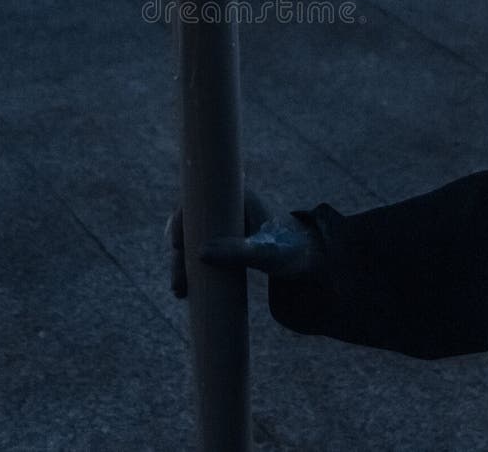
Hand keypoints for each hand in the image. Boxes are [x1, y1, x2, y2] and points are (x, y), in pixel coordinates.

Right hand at [169, 192, 323, 297]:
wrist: (312, 261)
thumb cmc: (291, 249)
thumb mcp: (266, 253)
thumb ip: (238, 252)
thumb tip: (200, 254)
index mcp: (238, 197)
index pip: (199, 201)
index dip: (181, 219)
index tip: (175, 245)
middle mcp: (229, 207)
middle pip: (193, 224)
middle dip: (180, 253)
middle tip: (178, 283)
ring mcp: (227, 225)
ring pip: (195, 240)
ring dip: (183, 263)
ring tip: (180, 292)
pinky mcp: (228, 242)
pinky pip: (203, 251)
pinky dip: (193, 267)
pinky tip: (187, 289)